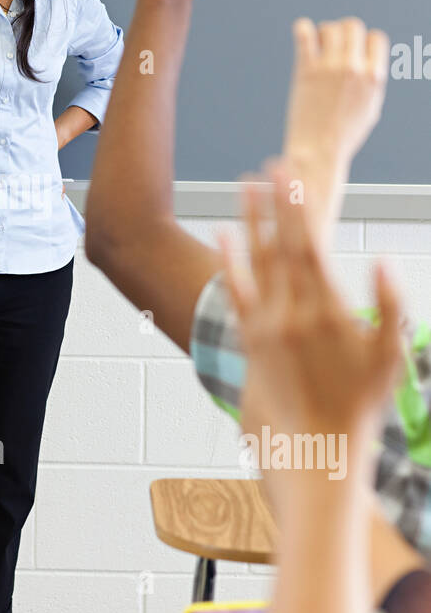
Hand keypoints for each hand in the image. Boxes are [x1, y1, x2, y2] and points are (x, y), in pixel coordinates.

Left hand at [218, 161, 402, 499]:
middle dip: (277, 201)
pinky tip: (223, 235)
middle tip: (272, 163)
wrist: (316, 449)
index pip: (310, 244)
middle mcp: (293, 312)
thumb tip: (383, 260)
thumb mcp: (389, 357)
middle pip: (281, 243)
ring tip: (245, 185)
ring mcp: (267, 325)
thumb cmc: (359, 405)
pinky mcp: (250, 341)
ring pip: (256, 261)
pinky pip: (236, 292)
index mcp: (328, 309)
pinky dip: (229, 262)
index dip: (300, 206)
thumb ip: (389, 305)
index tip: (294, 175)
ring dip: (251, 220)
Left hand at [282, 18, 389, 172]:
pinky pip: (305, 34)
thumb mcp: (370, 107)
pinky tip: (302, 35)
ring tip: (317, 49)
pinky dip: (303, 29)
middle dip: (344, 33)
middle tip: (333, 48)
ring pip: (330, 27)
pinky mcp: (306, 70)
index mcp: (374, 77)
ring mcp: (330, 67)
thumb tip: (369, 62)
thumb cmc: (343, 134)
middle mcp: (354, 68)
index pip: (376, 37)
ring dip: (324, 33)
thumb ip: (372, 81)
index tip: (354, 54)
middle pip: (352, 25)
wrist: (318, 151)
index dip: (364, 42)